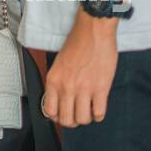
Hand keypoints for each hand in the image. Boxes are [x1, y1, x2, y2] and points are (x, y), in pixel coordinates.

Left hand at [41, 10, 118, 127]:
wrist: (93, 30)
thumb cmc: (77, 42)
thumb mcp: (59, 63)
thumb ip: (58, 82)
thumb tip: (60, 100)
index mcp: (53, 80)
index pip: (50, 111)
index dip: (58, 116)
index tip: (64, 113)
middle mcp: (66, 87)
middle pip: (67, 120)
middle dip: (73, 120)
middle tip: (77, 113)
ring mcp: (84, 89)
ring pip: (83, 119)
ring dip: (86, 117)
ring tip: (89, 108)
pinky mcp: (101, 88)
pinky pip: (99, 113)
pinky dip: (99, 113)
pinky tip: (98, 105)